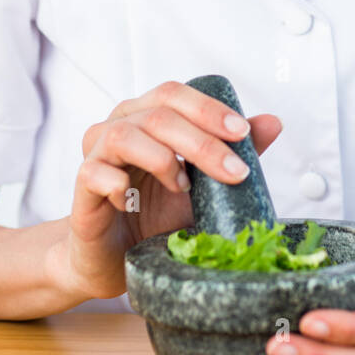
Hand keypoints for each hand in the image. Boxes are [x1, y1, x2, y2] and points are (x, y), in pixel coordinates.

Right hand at [48, 81, 281, 302]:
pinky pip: (95, 172)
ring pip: (125, 135)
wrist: (113, 259)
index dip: (209, 109)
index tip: (242, 133)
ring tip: (183, 187)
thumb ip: (232, 152)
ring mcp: (96, 154)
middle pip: (158, 114)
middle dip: (202, 141)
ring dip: (163, 159)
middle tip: (233, 171)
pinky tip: (135, 201)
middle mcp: (119, 126)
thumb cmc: (155, 214)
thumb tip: (273, 122)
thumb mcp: (203, 186)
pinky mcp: (82, 187)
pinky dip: (120, 184)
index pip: (175, 95)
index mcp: (146, 116)